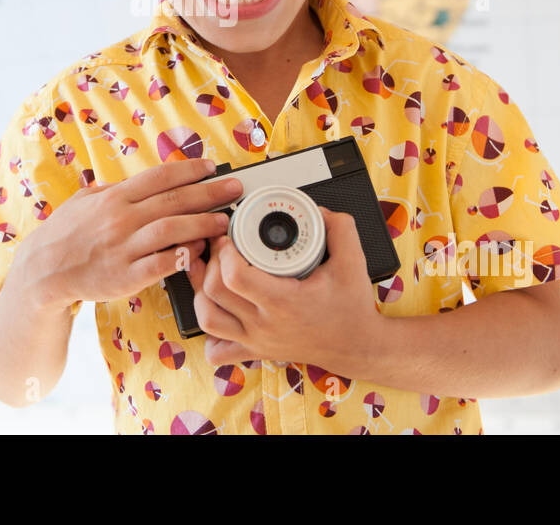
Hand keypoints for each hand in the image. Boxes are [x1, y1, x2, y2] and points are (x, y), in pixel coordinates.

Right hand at [16, 158, 240, 312]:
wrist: (43, 272)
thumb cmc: (65, 234)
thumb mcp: (85, 201)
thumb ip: (115, 191)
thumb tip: (142, 181)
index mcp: (114, 197)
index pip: (159, 177)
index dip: (189, 170)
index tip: (213, 167)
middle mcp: (120, 219)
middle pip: (173, 201)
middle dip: (209, 193)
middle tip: (235, 189)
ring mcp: (123, 249)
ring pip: (171, 230)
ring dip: (202, 224)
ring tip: (224, 221)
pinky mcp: (125, 277)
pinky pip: (160, 265)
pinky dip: (183, 257)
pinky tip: (200, 251)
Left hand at [185, 205, 379, 376]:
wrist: (357, 347)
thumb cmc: (352, 308)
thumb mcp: (353, 262)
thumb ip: (339, 228)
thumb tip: (318, 209)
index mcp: (284, 302)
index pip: (235, 278)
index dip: (225, 252)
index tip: (229, 237)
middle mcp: (265, 324)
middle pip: (214, 292)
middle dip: (210, 261)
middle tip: (220, 246)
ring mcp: (257, 340)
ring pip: (207, 319)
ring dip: (201, 291)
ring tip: (210, 271)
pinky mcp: (254, 350)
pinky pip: (217, 350)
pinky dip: (208, 331)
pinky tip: (217, 310)